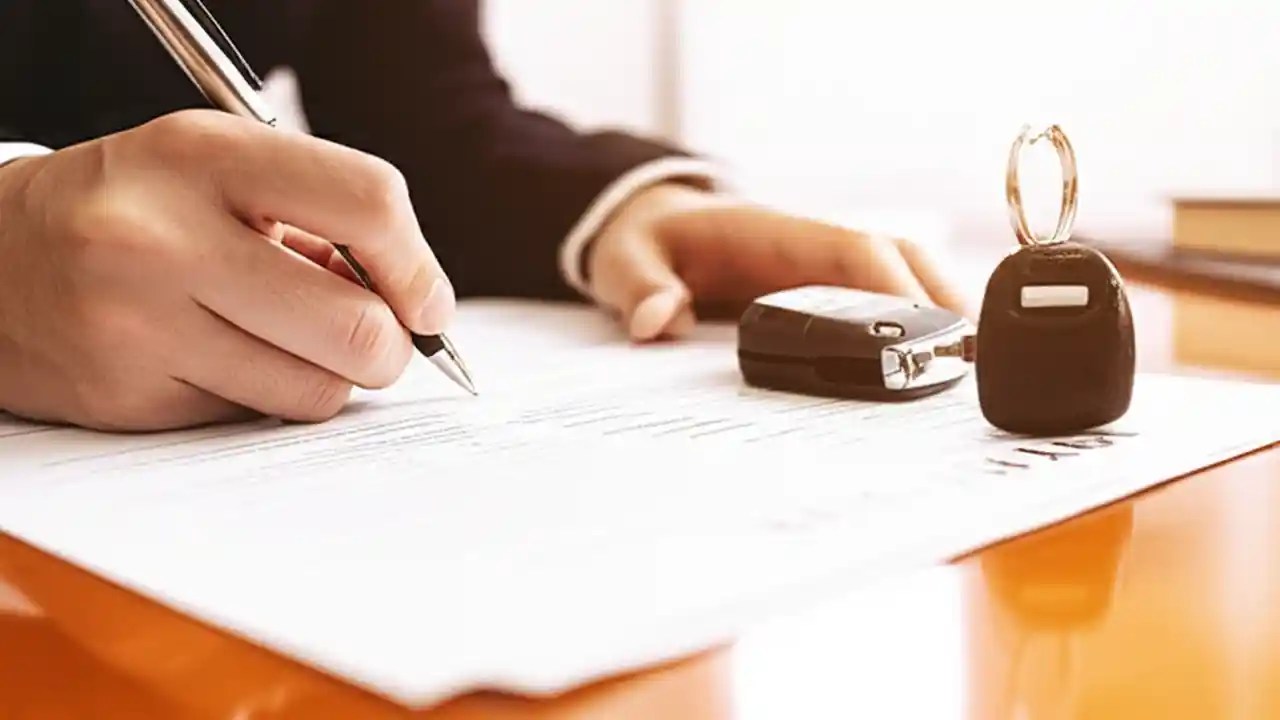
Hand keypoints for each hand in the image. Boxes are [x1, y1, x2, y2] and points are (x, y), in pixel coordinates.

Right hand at [0, 110, 453, 430]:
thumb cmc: (134, 209)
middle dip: (390, 345)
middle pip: (359, 327)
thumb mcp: (218, 171)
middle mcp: (163, 238)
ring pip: (317, 391)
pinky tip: (221, 360)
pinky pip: (254, 421)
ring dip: (328, 376)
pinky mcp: (127, 400)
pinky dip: (263, 398)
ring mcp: (139, 325)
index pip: (369, 202)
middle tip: (373, 337)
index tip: (428, 301)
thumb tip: (417, 304)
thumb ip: (321, 221)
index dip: (420, 265)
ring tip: (284, 341)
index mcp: (202, 155)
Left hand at [586, 184, 969, 340]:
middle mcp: (805, 239)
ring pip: (897, 267)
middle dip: (938, 297)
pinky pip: (879, 285)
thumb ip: (640, 289)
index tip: (925, 325)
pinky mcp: (817, 277)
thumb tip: (660, 320)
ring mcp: (816, 257)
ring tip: (969, 360)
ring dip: (938, 302)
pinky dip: (916, 308)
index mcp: (770, 232)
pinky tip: (937, 349)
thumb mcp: (624, 260)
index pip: (849, 248)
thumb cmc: (642, 239)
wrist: (642, 217)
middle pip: (893, 254)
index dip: (893, 283)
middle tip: (969, 357)